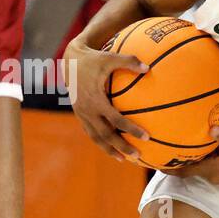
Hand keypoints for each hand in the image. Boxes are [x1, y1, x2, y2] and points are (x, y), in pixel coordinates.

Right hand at [64, 35, 149, 160]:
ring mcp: (82, 114)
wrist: (69, 60)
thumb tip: (149, 68)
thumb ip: (129, 62)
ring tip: (124, 159)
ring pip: (96, 138)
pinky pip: (91, 133)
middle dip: (122, 146)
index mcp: (95, 100)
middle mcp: (87, 110)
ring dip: (110, 150)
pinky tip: (112, 148)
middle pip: (106, 135)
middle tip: (138, 155)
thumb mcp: (109, 57)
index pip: (116, 120)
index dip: (131, 129)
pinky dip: (101, 143)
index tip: (146, 137)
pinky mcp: (79, 115)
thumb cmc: (93, 58)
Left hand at [174, 131, 218, 182]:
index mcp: (212, 170)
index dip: (172, 170)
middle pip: (193, 168)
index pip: (187, 172)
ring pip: (203, 165)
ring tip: (188, 143)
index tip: (159, 167)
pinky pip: (212, 164)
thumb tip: (210, 129)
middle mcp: (214, 175)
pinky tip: (208, 144)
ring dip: (198, 157)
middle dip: (184, 159)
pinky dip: (208, 156)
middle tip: (169, 148)